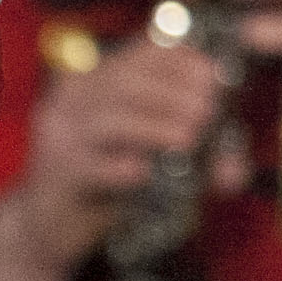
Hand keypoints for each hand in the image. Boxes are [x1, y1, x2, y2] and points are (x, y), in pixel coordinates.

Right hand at [0, 32, 232, 280]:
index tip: (211, 74)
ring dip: (153, 126)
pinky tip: (144, 173)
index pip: (135, 55)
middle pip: (121, 81)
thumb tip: (233, 170)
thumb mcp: (144, 156)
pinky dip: (122, 168)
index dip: (176, 60)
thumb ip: (188, 155)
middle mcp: (71, 102)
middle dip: (171, 92)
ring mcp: (59, 137)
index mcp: (94, 83)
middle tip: (208, 110)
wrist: (48, 225)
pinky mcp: (58, 175)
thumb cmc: (104, 182)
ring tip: (188, 138)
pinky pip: (91, 166)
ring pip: (107, 119)